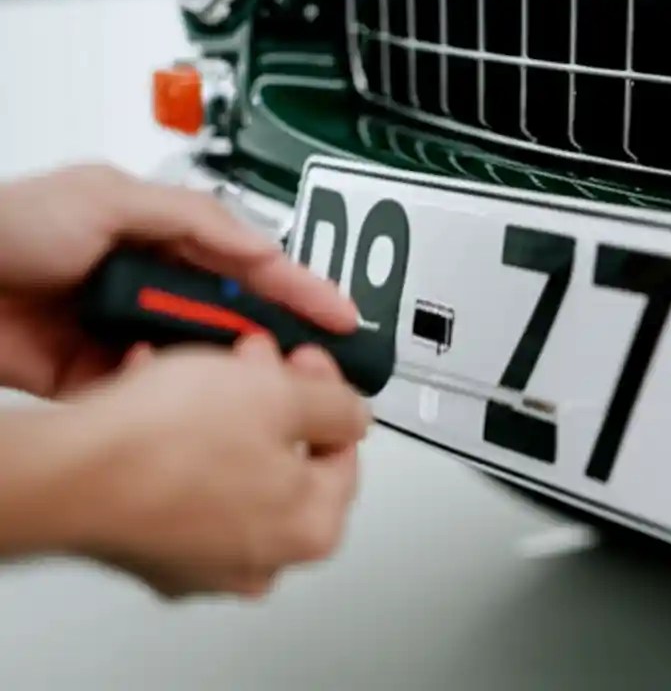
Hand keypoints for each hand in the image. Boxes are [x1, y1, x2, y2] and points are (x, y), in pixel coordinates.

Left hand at [0, 163, 357, 397]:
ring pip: (202, 363)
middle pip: (235, 320)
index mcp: (164, 240)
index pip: (252, 266)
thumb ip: (193, 218)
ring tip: (249, 381)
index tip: (340, 317)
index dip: (301, 291)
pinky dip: (170, 398)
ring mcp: (129, 334)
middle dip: (274, 341)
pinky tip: (182, 396)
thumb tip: (262, 244)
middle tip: (310, 363)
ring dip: (225, 372)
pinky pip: (154, 395)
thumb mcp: (108, 197)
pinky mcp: (101, 379)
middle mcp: (152, 288)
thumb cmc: (4, 226)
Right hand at [61, 334, 368, 599]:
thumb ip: (337, 404)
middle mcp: (262, 560)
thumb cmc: (167, 447)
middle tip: (253, 363)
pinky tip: (158, 402)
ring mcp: (202, 561)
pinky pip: (181, 483)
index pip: (345, 451)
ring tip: (200, 373)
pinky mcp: (149, 548)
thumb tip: (354, 413)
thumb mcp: (281, 395)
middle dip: (273, 398)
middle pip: (287, 461)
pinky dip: (178, 439)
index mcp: (313, 529)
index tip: (305, 360)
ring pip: (231, 468)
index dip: (327, 390)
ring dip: (223, 412)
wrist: (65, 474)